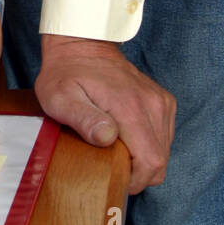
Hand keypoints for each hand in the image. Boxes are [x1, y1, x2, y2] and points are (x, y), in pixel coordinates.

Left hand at [35, 34, 175, 193]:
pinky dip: (148, 145)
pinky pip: (164, 137)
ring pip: (163, 151)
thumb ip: (83, 118)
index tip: (111, 176)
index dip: (134, 180)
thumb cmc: (65, 73)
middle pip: (160, 162)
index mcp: (129, 107)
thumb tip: (108, 137)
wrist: (81, 44)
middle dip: (138, 173)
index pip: (150, 162)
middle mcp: (152, 104)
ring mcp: (160, 101)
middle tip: (109, 165)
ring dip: (143, 159)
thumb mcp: (59, 97)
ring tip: (115, 149)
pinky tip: (125, 137)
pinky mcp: (162, 101)